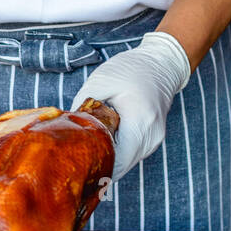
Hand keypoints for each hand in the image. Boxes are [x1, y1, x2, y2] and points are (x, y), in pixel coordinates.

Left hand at [71, 31, 190, 181]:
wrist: (162, 64)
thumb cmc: (131, 69)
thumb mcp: (100, 82)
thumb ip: (83, 107)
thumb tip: (68, 130)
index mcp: (140, 122)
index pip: (115, 162)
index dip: (93, 166)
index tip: (73, 163)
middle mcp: (151, 137)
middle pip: (119, 167)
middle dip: (96, 164)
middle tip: (73, 157)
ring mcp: (154, 141)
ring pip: (124, 163)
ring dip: (106, 158)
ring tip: (87, 147)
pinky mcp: (152, 140)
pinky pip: (130, 155)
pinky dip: (115, 151)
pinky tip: (102, 140)